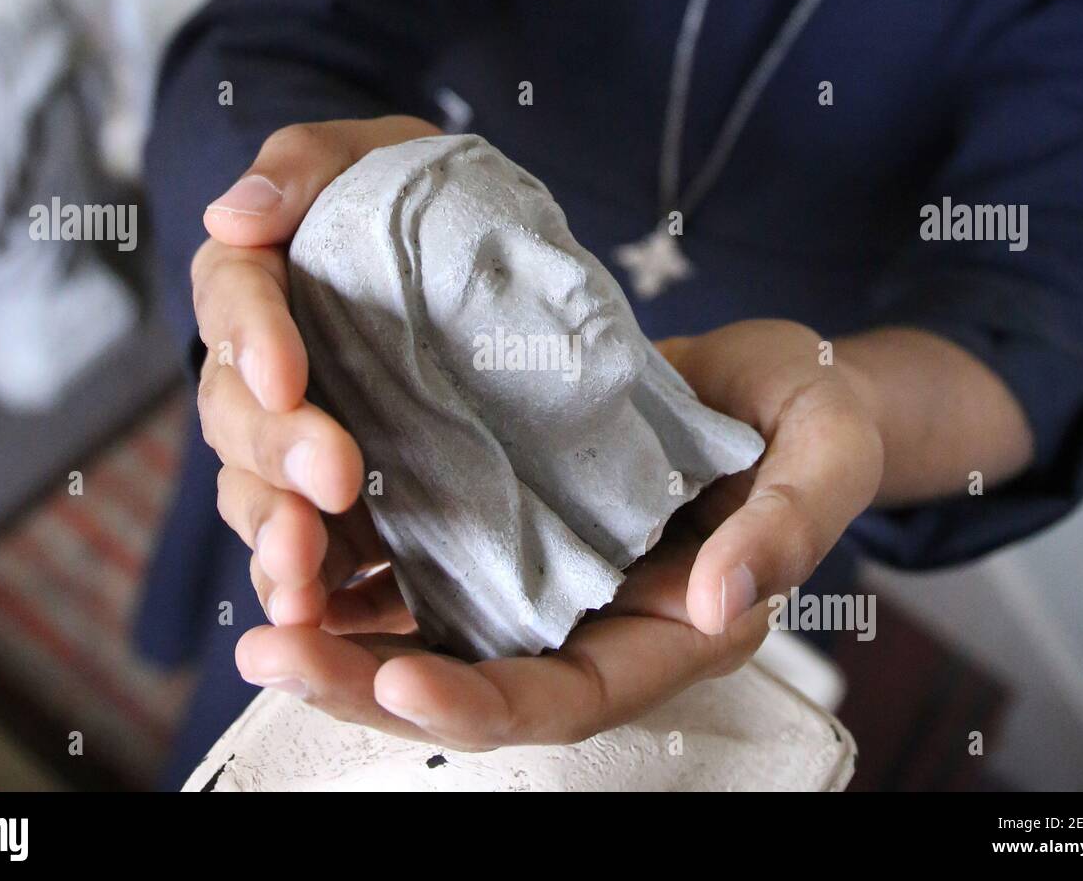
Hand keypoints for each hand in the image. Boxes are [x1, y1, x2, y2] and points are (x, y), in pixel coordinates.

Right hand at [192, 116, 438, 627]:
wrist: (474, 273)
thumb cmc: (417, 200)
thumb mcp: (377, 156)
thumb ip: (305, 167)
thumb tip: (231, 214)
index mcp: (262, 282)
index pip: (235, 301)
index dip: (251, 339)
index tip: (285, 373)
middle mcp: (260, 374)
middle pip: (238, 415)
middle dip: (280, 449)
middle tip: (334, 476)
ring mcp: (290, 446)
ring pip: (255, 494)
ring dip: (274, 534)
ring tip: (306, 571)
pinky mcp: (330, 505)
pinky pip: (299, 549)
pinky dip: (302, 585)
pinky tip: (316, 617)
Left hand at [234, 315, 883, 749]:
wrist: (775, 379)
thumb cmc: (814, 422)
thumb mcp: (824, 460)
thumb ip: (785, 531)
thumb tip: (720, 601)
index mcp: (669, 634)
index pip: (567, 700)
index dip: (481, 705)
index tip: (398, 681)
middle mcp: (594, 621)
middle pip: (470, 682)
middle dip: (367, 684)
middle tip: (273, 653)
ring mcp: (546, 574)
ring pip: (431, 628)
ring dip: (341, 629)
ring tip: (259, 609)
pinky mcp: (512, 519)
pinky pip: (428, 557)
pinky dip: (360, 561)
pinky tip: (297, 538)